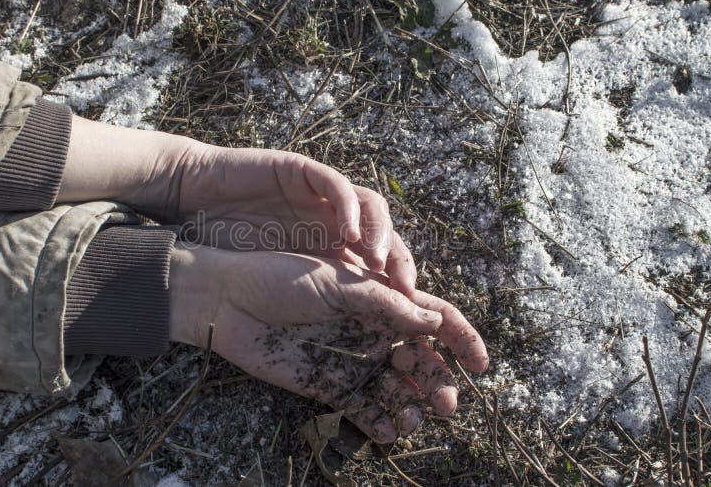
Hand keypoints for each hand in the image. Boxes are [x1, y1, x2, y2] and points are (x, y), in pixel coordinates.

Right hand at [58, 117, 416, 294]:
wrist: (194, 203)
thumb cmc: (233, 250)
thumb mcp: (282, 283)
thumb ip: (320, 298)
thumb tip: (360, 337)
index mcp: (335, 248)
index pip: (382, 263)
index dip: (397, 284)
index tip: (407, 314)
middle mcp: (335, 219)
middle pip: (386, 234)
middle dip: (398, 260)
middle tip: (404, 288)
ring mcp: (322, 194)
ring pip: (371, 206)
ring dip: (379, 233)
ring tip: (375, 261)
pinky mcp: (304, 172)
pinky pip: (336, 185)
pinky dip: (348, 207)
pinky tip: (348, 233)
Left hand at [168, 245, 487, 443]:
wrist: (230, 300)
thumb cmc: (282, 277)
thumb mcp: (337, 283)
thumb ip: (384, 303)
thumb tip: (434, 318)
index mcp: (381, 300)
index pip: (434, 318)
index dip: (462, 338)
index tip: (481, 363)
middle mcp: (373, 331)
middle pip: (421, 360)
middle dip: (439, 381)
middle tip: (446, 401)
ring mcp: (352, 360)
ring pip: (396, 389)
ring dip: (413, 405)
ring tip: (416, 416)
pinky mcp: (327, 385)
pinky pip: (361, 409)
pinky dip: (378, 423)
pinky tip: (389, 433)